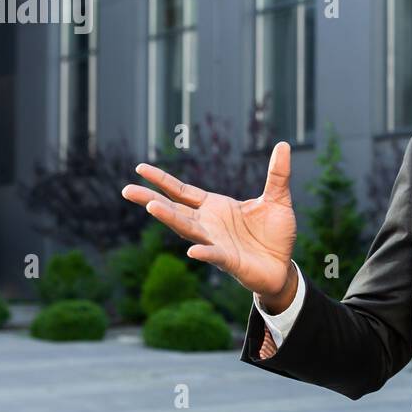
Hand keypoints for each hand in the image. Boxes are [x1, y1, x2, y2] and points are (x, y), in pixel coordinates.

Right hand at [121, 142, 297, 306]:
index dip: (162, 180)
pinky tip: (193, 252)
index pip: (183, 192)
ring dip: (170, 219)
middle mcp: (209, 225)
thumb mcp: (278, 199)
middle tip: (127, 190)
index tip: (140, 168)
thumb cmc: (275, 234)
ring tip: (152, 207)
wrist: (283, 267)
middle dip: (152, 200)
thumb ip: (277, 174)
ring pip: (188, 230)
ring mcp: (216, 243)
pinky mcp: (230, 262)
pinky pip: (214, 256)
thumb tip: (284, 144)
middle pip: (175, 210)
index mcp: (215, 208)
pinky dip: (204, 253)